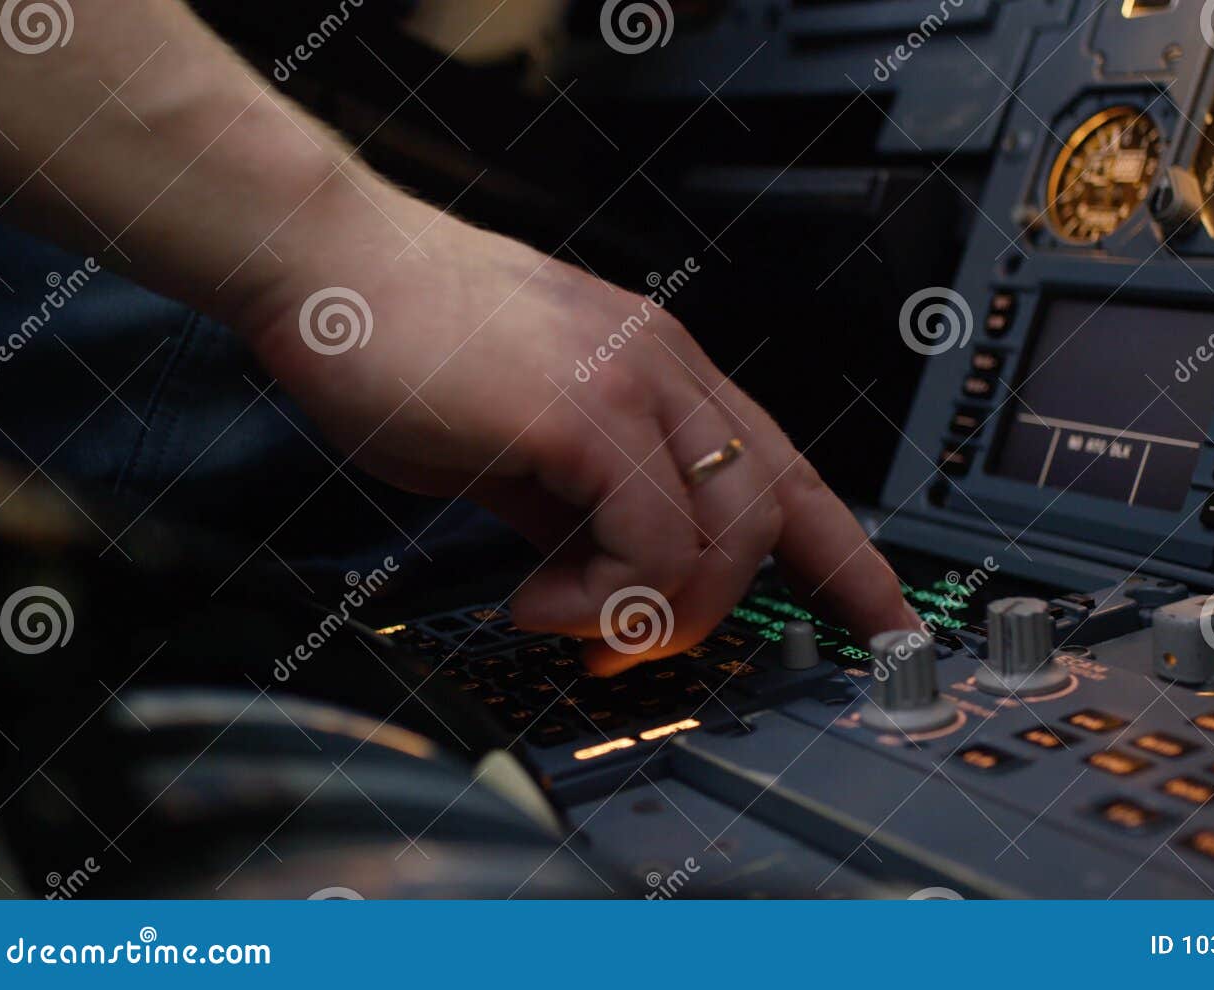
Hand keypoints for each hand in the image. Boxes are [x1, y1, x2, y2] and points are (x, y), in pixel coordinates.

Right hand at [241, 189, 917, 672]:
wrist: (327, 263)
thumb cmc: (412, 343)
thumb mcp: (523, 443)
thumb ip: (579, 507)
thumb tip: (605, 585)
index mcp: (665, 372)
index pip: (791, 471)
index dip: (850, 556)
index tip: (886, 620)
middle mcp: (669, 369)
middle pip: (775, 515)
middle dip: (722, 609)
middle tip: (632, 648)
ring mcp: (636, 382)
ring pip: (729, 537)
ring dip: (657, 611)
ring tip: (565, 616)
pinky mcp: (585, 410)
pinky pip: (648, 543)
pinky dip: (601, 600)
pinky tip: (530, 596)